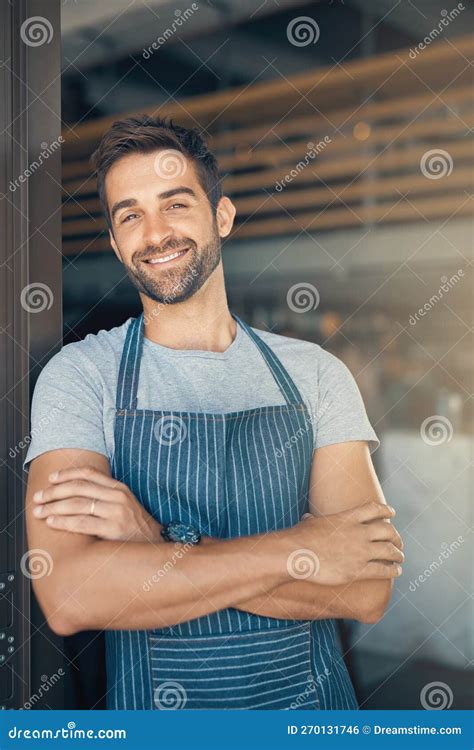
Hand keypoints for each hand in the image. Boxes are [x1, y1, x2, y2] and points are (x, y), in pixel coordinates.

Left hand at [32, 465, 161, 542]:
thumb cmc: (135, 529)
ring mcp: (117, 513)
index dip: (67, 474)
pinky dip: (63, 521)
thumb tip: (75, 494)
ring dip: (53, 506)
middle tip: (38, 497)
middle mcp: (118, 497)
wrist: (156, 547)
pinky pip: (82, 523)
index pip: (89, 474)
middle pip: (79, 488)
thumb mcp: (124, 506)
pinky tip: (51, 522)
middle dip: (54, 492)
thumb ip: (105, 497)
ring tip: (38, 511)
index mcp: (119, 488)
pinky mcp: (114, 530)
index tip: (51, 479)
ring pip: (77, 504)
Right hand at [281, 501, 403, 585]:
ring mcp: (360, 551)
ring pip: (389, 551)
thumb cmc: (298, 538)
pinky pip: (383, 570)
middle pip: (388, 530)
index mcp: (347, 517)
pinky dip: (393, 570)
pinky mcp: (358, 570)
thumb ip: (313, 520)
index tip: (392, 513)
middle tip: (398, 542)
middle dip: (396, 536)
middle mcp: (358, 532)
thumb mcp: (308, 523)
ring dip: (397, 554)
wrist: (296, 554)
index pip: (374, 509)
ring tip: (399, 557)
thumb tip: (307, 517)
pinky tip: (396, 571)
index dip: (385, 510)